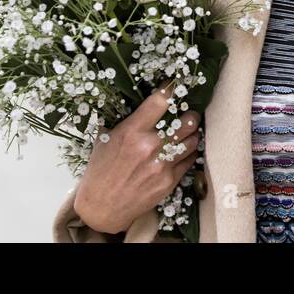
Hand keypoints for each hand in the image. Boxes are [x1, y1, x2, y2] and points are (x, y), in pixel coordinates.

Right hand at [72, 87, 201, 234]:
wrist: (101, 208)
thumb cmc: (100, 170)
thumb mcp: (104, 138)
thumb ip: (122, 119)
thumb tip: (135, 97)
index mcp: (132, 132)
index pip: (160, 101)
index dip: (170, 89)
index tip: (173, 85)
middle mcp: (150, 146)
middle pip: (186, 121)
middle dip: (190, 114)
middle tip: (187, 113)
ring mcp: (162, 165)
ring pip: (193, 140)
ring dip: (192, 133)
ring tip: (188, 130)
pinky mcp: (169, 181)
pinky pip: (190, 159)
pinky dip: (189, 151)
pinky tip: (184, 148)